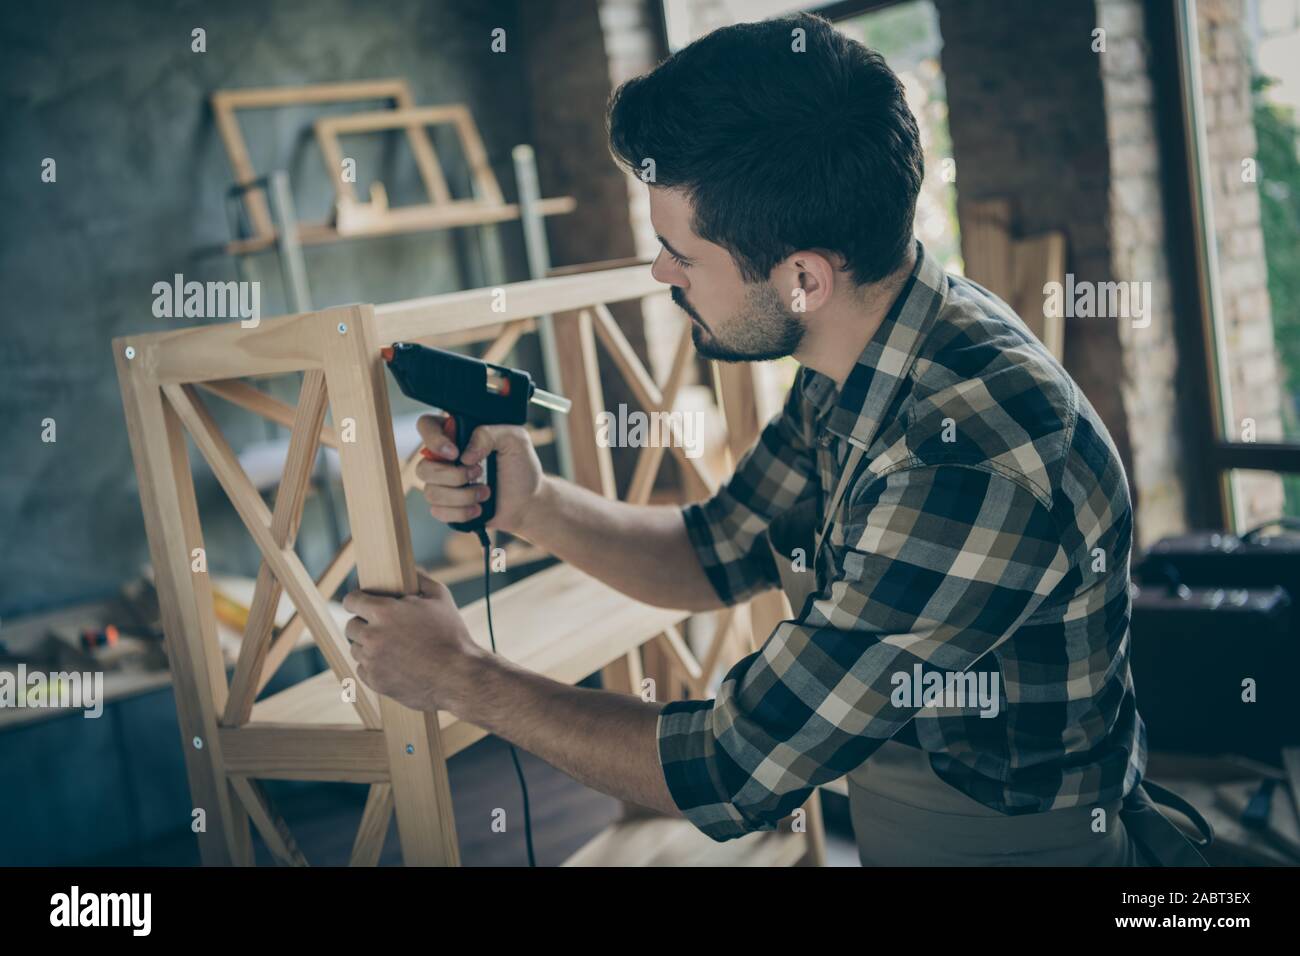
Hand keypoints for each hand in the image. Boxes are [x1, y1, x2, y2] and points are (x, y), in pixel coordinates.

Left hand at [342, 573, 489, 715]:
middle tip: (381, 627)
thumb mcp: (441, 598)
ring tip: (391, 647)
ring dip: (368, 646)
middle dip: (363, 624)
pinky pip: (363, 670)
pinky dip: (374, 667)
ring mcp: (372, 660)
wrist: (458, 676)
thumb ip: (420, 579)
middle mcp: (373, 636)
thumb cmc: (451, 634)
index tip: (361, 604)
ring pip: (356, 649)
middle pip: (351, 626)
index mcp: (384, 612)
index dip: (356, 601)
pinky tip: (393, 664)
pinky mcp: (375, 681)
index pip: (352, 601)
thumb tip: (408, 570)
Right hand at [415, 413, 544, 534]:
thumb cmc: (522, 468)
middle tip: (479, 472)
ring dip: (462, 496)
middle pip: (423, 467)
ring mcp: (444, 484)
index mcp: (458, 435)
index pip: (427, 426)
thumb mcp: (514, 440)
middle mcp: (445, 459)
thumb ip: (488, 434)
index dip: (434, 440)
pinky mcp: (447, 506)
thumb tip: (465, 454)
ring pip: (430, 492)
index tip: (455, 453)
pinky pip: (438, 511)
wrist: (528, 502)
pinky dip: (461, 512)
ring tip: (485, 493)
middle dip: (453, 476)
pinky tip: (478, 508)